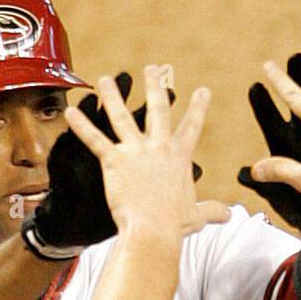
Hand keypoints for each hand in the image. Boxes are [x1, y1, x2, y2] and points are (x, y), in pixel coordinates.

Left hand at [22, 73, 204, 259]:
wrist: (154, 230)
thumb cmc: (174, 225)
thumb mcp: (197, 216)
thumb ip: (213, 211)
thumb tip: (229, 214)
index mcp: (179, 157)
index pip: (191, 127)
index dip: (198, 108)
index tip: (203, 91)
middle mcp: (158, 147)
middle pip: (157, 109)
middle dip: (155, 86)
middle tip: (152, 69)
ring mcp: (136, 152)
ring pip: (121, 117)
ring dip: (112, 96)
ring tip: (104, 79)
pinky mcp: (115, 161)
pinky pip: (95, 140)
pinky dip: (82, 126)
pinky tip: (71, 112)